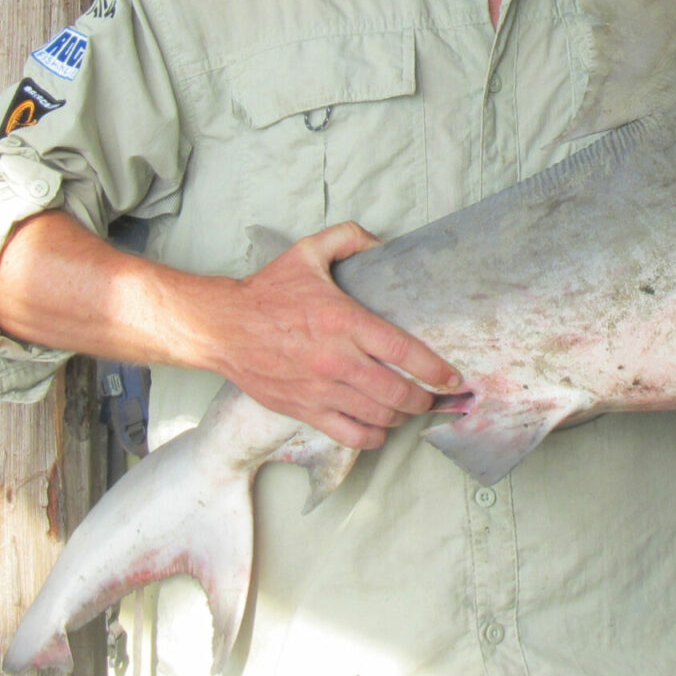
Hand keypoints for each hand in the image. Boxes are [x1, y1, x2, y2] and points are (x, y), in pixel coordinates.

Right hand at [171, 222, 462, 451]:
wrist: (222, 328)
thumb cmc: (266, 292)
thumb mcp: (307, 251)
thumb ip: (348, 238)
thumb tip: (381, 243)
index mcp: (343, 321)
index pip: (402, 350)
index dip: (434, 367)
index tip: (452, 376)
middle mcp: (336, 360)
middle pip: (397, 391)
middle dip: (425, 399)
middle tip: (435, 396)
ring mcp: (321, 390)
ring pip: (378, 416)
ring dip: (402, 417)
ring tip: (410, 410)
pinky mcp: (304, 410)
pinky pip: (349, 435)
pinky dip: (373, 437)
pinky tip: (381, 429)